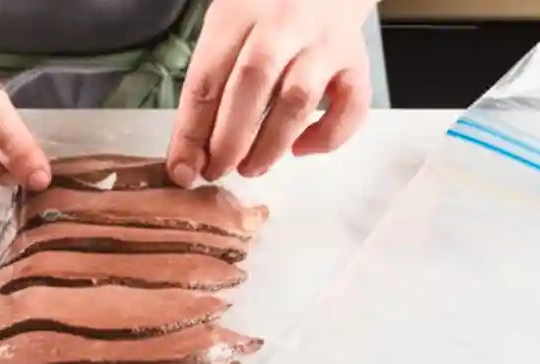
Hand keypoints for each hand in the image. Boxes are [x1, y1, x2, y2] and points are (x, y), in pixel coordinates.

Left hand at [166, 0, 376, 184]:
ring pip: (298, 99)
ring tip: (250, 168)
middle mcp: (283, 24)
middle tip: (216, 171)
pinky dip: (327, 136)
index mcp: (237, 13)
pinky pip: (351, 105)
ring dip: (270, 145)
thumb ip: (209, 83)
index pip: (207, 78)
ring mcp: (324, 43)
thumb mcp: (226, 28)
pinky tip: (302, 149)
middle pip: (252, 85)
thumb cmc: (265, 12)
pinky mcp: (356, 61)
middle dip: (229, 140)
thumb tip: (189, 155)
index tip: (183, 169)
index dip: (191, 132)